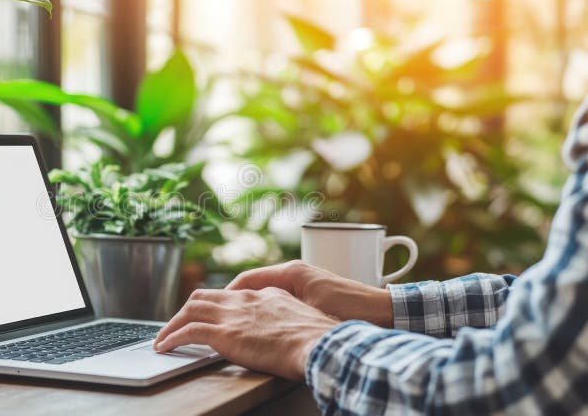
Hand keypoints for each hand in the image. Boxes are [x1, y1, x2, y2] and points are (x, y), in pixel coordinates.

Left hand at [153, 287, 338, 380]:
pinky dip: (172, 338)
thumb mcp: (301, 316)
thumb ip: (285, 315)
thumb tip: (283, 326)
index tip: (206, 314)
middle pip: (203, 297)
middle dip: (186, 310)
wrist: (318, 342)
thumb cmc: (317, 337)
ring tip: (163, 337)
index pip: (229, 294)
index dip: (214, 304)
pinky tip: (165, 346)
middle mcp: (243, 300)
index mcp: (263, 294)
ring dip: (173, 323)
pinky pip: (188, 332)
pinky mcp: (225, 334)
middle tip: (177, 324)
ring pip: (190, 310)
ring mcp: (232, 315)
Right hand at [226, 260, 393, 327]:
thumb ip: (282, 308)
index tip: (213, 307)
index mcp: (292, 272)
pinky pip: (278, 298)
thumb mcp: (312, 308)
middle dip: (234, 299)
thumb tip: (253, 309)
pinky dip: (265, 309)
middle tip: (217, 314)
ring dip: (249, 304)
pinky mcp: (310, 293)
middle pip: (254, 283)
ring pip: (265, 291)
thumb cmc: (351, 309)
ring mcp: (303, 282)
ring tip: (234, 321)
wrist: (383, 312)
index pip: (248, 279)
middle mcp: (296, 272)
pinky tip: (260, 325)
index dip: (228, 294)